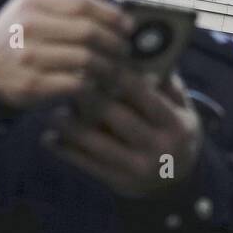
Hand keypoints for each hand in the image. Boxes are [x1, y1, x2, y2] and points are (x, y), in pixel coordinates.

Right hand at [0, 0, 132, 109]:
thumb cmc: (19, 34)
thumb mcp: (37, 7)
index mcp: (33, 2)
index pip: (83, 5)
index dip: (112, 16)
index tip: (128, 27)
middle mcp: (28, 26)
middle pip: (89, 33)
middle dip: (115, 43)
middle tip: (124, 51)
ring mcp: (28, 56)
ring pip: (86, 60)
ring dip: (108, 67)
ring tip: (115, 70)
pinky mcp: (31, 85)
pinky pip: (76, 84)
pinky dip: (92, 85)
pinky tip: (95, 84)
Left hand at [44, 70, 204, 198]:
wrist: (176, 182)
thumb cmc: (174, 132)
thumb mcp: (182, 110)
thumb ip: (166, 83)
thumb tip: (143, 49)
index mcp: (176, 125)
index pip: (146, 97)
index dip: (120, 77)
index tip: (97, 59)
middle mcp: (160, 149)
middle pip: (119, 119)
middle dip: (91, 100)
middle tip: (67, 81)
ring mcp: (138, 169)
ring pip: (99, 145)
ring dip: (72, 128)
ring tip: (52, 112)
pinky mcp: (120, 182)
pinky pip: (89, 166)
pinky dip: (67, 152)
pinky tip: (50, 138)